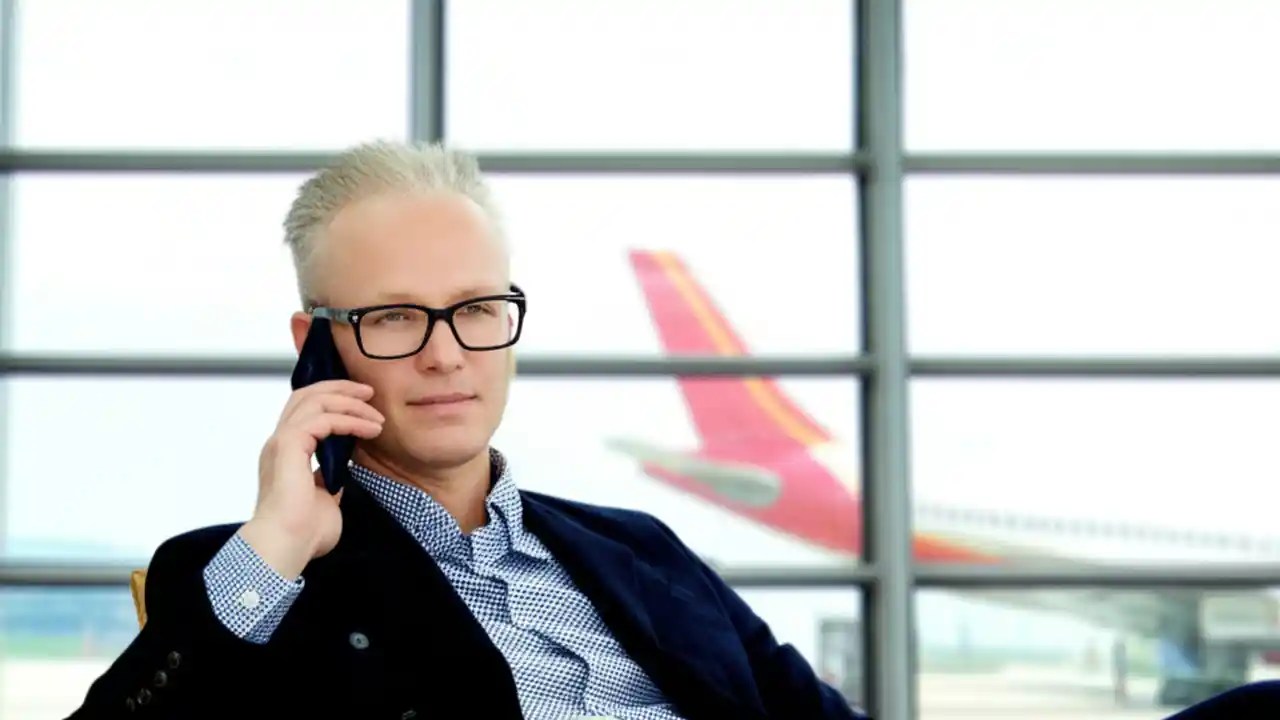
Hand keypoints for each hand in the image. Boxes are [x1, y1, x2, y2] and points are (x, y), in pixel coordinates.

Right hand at [239, 380, 383, 579]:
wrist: (286, 547)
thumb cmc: (303, 533)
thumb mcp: (323, 501)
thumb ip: (327, 483)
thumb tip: (337, 476)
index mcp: (285, 454)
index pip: (305, 410)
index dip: (333, 399)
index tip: (363, 403)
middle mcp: (280, 442)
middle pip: (306, 394)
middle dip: (341, 388)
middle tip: (369, 393)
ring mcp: (282, 442)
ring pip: (315, 400)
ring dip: (350, 404)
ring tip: (377, 417)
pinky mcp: (289, 445)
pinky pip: (322, 419)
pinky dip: (349, 419)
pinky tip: (369, 430)